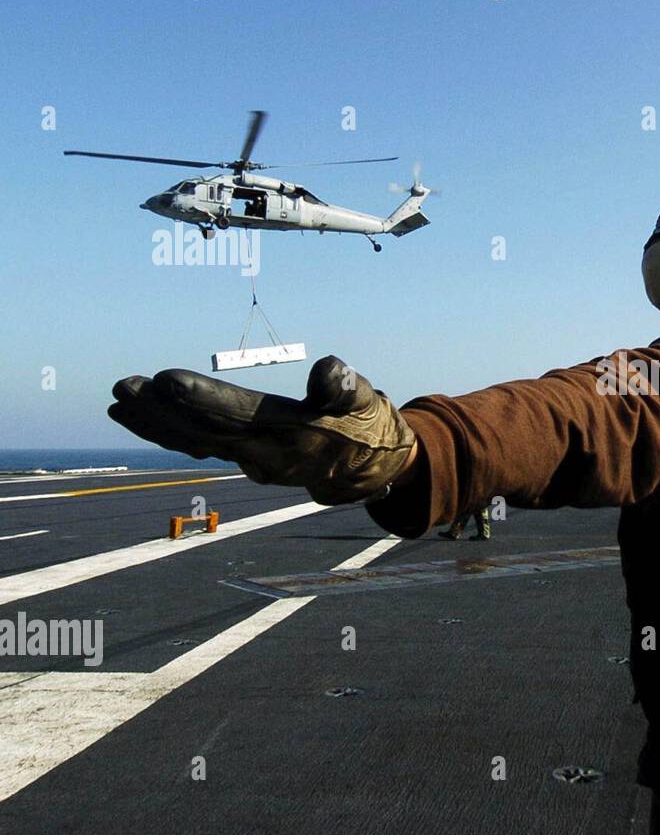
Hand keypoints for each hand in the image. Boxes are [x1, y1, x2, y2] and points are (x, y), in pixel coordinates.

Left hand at [108, 355, 416, 504]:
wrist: (367, 466)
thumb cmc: (364, 422)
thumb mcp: (366, 399)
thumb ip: (345, 385)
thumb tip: (327, 368)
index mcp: (294, 432)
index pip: (241, 414)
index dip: (204, 398)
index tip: (166, 381)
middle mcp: (267, 452)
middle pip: (206, 431)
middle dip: (162, 412)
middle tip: (123, 388)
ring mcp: (252, 460)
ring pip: (196, 442)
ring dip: (155, 424)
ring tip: (118, 401)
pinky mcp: (244, 458)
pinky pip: (199, 446)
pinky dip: (167, 433)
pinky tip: (138, 417)